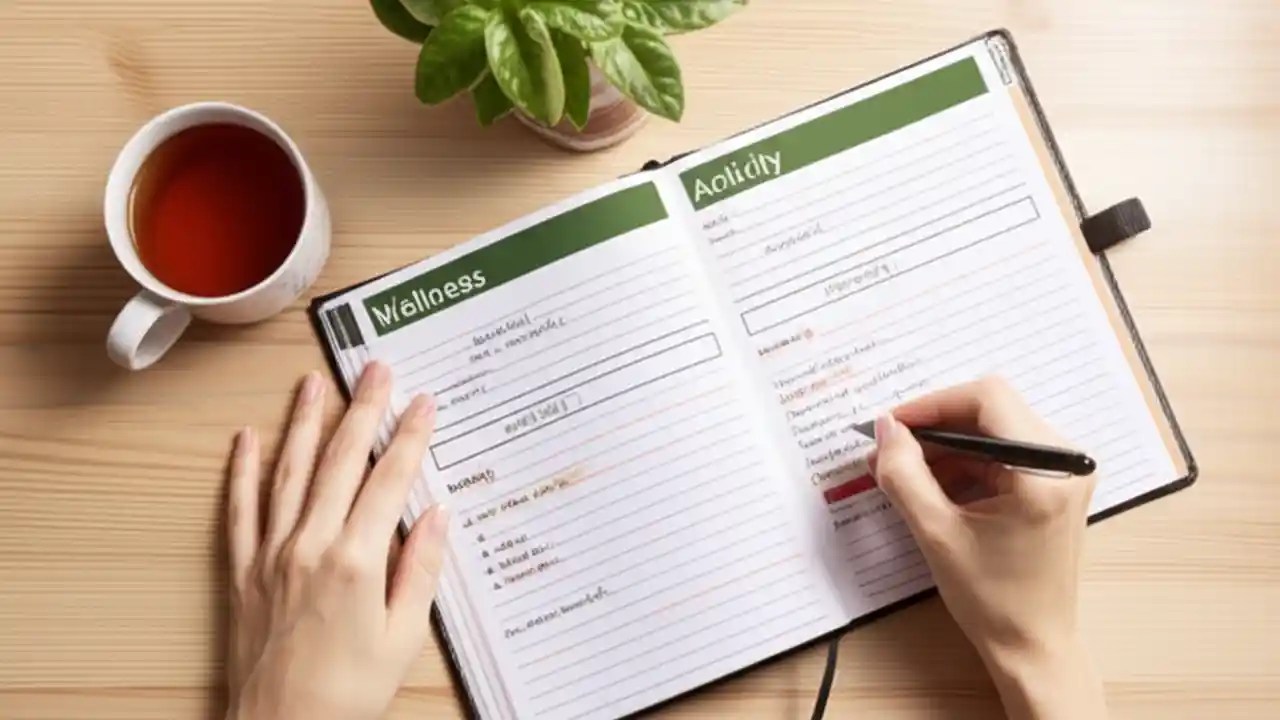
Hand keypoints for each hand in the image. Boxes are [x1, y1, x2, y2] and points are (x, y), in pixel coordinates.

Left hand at [224, 362, 449, 719]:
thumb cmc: (349, 692)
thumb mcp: (404, 635)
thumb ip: (419, 569)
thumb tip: (436, 515)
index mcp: (357, 560)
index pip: (389, 480)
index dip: (408, 436)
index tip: (422, 403)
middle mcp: (311, 546)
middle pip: (340, 461)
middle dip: (362, 409)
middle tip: (376, 370)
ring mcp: (273, 554)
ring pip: (289, 472)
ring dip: (303, 423)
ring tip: (314, 384)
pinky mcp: (245, 570)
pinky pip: (241, 509)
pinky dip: (243, 471)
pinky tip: (248, 439)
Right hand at [870, 377, 1105, 719]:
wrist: (1032, 647)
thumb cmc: (992, 600)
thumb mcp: (936, 533)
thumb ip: (905, 474)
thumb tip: (885, 427)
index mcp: (1047, 470)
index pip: (988, 398)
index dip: (932, 404)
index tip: (892, 426)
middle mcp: (1066, 460)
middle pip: (991, 409)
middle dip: (936, 426)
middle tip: (891, 450)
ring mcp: (1063, 471)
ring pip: (993, 428)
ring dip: (946, 446)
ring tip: (904, 472)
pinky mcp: (1053, 484)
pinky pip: (1001, 452)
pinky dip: (964, 462)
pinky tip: (932, 486)